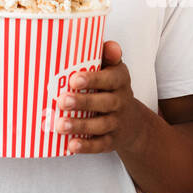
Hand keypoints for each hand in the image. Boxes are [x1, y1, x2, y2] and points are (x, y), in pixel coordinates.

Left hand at [53, 40, 145, 154]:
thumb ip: (108, 55)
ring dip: (81, 126)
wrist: (132, 122)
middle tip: (62, 101)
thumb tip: (109, 45)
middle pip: (106, 102)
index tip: (74, 79)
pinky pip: (101, 145)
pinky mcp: (112, 141)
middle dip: (84, 102)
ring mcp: (117, 122)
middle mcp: (121, 101)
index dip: (94, 79)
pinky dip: (87, 146)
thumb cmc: (111, 88)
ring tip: (60, 125)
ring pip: (101, 125)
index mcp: (120, 80)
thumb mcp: (113, 69)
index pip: (111, 78)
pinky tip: (71, 145)